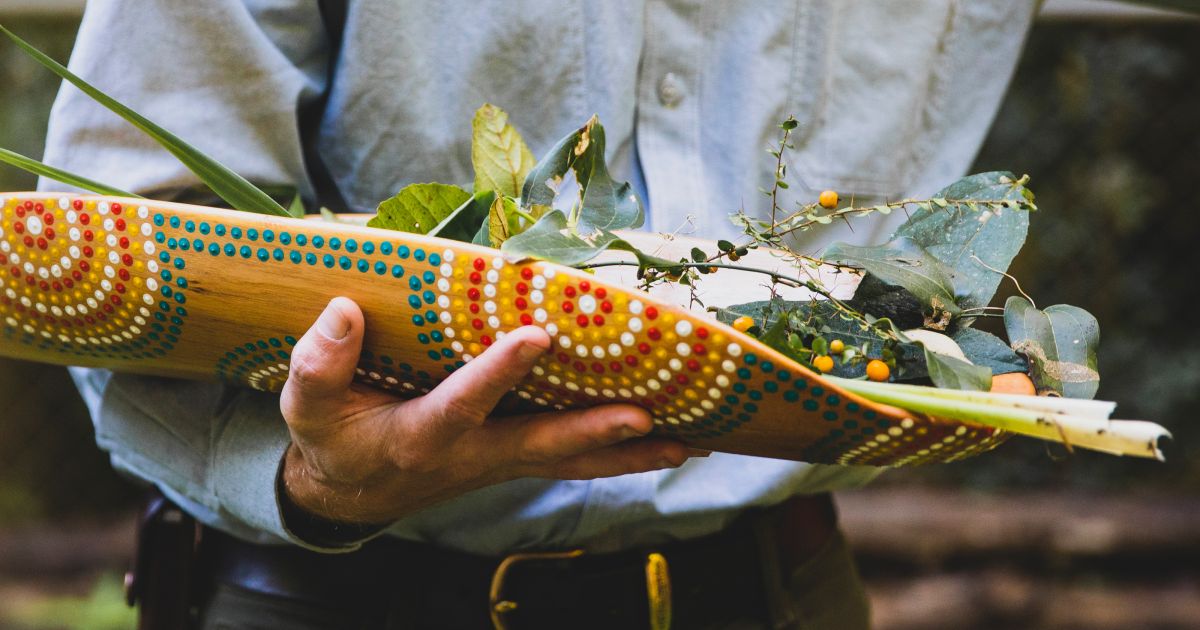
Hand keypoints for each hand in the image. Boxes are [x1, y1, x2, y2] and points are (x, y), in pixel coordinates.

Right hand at [280, 297, 696, 524]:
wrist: (350, 496)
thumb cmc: (333, 441)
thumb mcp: (308, 409)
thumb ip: (320, 364)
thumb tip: (344, 310)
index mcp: (422, 436)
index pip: (464, 402)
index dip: (499, 372)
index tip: (536, 334)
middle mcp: (471, 455)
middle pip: (541, 444)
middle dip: (593, 429)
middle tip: (645, 414)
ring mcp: (500, 462)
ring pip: (572, 461)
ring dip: (630, 453)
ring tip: (690, 440)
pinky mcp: (515, 460)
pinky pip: (575, 460)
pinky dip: (622, 454)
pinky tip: (669, 443)